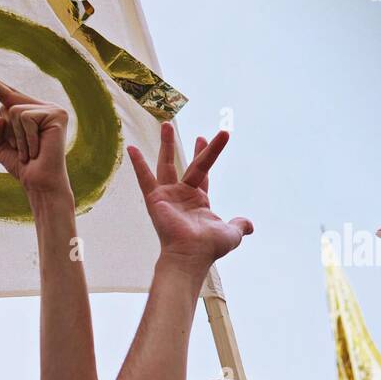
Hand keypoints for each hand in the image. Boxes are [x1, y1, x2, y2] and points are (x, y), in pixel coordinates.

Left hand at [0, 63, 71, 196]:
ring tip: (30, 152)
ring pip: (14, 111)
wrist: (40, 184)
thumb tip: (2, 113)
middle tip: (23, 153)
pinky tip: (37, 150)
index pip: (4, 92)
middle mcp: (41, 106)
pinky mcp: (57, 113)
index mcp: (28, 111)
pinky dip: (26, 138)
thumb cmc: (22, 166)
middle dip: (7, 133)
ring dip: (17, 138)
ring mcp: (51, 108)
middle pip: (6, 104)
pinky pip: (25, 118)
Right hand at [127, 123, 252, 276]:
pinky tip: (130, 148)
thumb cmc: (208, 248)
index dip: (207, 154)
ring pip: (166, 165)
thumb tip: (249, 226)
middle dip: (194, 148)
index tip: (207, 136)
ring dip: (166, 145)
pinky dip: (137, 164)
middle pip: (189, 165)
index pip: (203, 173)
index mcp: (198, 201)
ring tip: (166, 124)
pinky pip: (144, 178)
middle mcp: (182, 196)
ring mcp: (167, 196)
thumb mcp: (231, 234)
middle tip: (195, 130)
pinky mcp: (154, 199)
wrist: (191, 255)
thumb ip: (239, 225)